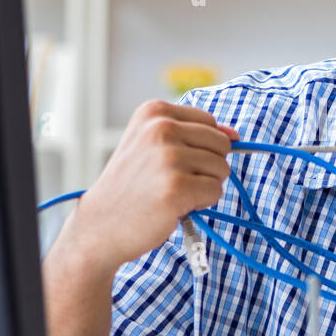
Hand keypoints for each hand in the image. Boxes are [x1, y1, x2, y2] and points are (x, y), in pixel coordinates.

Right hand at [60, 99, 238, 272]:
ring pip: (222, 169)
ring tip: (171, 193)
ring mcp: (168, 157)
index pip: (210, 123)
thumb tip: (234, 135)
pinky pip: (215, 191)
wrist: (101, 224)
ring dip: (204, 187)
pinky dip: (202, 203)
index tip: (173, 163)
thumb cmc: (132, 186)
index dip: (201, 148)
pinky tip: (175, 205)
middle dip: (207, 167)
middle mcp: (161, 128)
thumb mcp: (152, 145)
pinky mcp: (177, 187)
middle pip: (221, 144)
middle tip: (173, 181)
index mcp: (154, 111)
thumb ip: (193, 135)